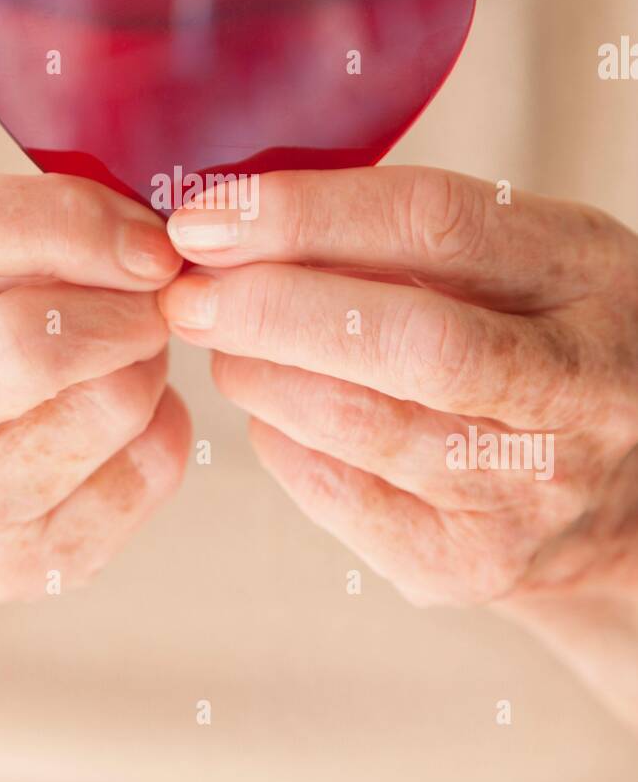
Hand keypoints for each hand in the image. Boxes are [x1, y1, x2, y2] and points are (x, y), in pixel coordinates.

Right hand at [0, 173, 188, 602]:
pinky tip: (123, 414)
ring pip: (111, 403)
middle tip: (152, 291)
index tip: (145, 235)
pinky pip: (150, 466)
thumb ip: (31, 228)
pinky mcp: (19, 563)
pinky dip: (163, 421)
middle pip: (29, 343)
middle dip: (125, 303)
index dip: (66, 219)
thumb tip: (149, 239)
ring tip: (124, 349)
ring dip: (148, 358)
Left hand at [160, 167, 637, 608]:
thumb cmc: (543, 337)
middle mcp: (575, 390)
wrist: (624, 491)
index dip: (304, 216)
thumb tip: (240, 221)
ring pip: (355, 425)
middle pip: (403, 343)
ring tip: (225, 339)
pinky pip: (335, 492)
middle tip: (187, 294)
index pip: (437, 226)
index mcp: (585, 276)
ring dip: (258, 373)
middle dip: (269, 311)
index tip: (206, 217)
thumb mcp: (518, 255)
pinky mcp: (468, 565)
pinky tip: (274, 405)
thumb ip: (406, 231)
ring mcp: (527, 492)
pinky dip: (279, 437)